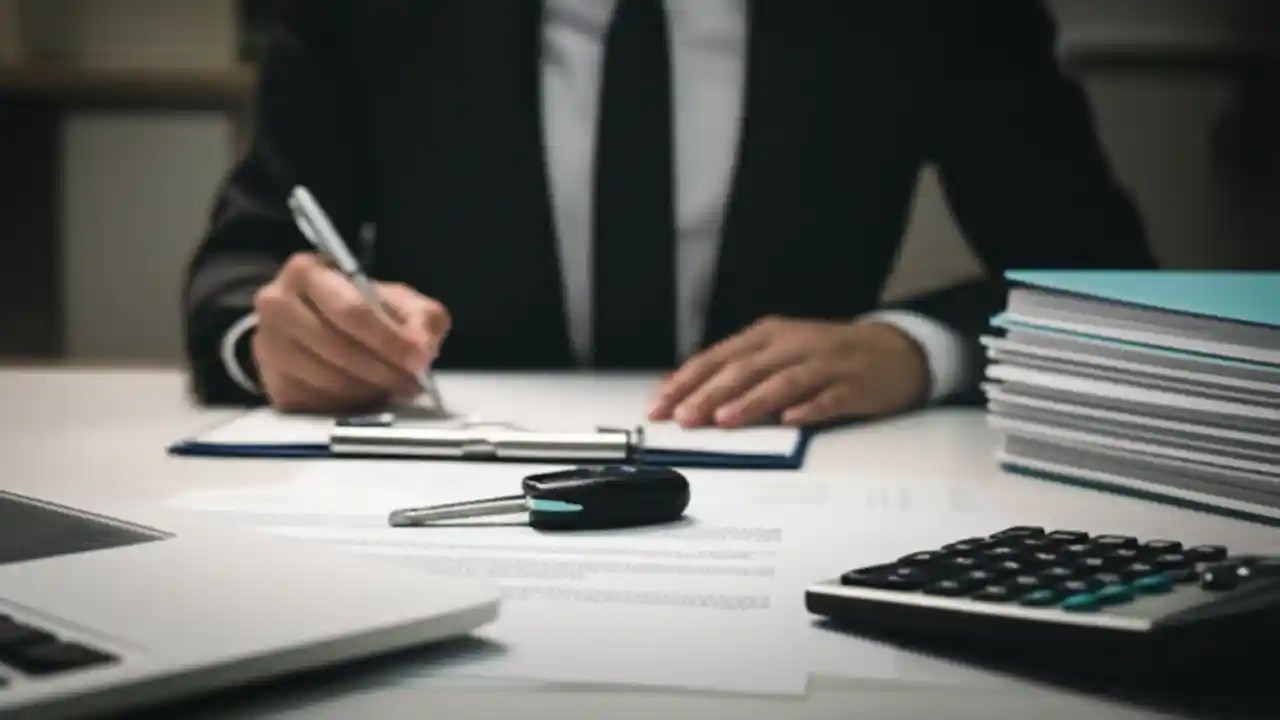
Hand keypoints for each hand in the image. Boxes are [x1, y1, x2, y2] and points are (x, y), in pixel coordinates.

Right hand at [251, 252, 450, 412]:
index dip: (389, 339)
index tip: (418, 358)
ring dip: (370, 389)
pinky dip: (350, 405)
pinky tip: (368, 396)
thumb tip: (420, 346)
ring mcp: (268, 346)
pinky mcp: (273, 384)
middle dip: (384, 370)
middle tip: (413, 383)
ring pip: (329, 380)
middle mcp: (277, 305)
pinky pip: (318, 404)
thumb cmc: (361, 307)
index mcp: (308, 272)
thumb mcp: (398, 301)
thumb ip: (419, 316)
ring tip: (395, 388)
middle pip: (338, 348)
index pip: (351, 311)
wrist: (319, 323)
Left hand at [648, 316, 929, 427]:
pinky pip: (829, 397)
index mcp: (768, 336)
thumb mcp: (778, 354)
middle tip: (684, 417)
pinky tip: (791, 420)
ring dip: (751, 401)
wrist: (894, 351)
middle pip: (744, 369)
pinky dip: (809, 408)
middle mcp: (792, 345)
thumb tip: (687, 395)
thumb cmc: (826, 357)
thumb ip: (738, 372)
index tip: (660, 406)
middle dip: (709, 394)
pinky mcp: (853, 384)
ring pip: (782, 382)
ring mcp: (825, 363)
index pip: (717, 358)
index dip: (686, 382)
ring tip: (725, 420)